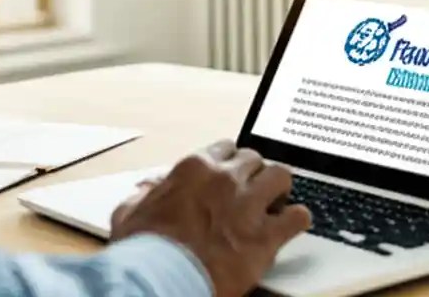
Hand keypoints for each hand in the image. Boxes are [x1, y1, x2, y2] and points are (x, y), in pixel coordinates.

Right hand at [110, 140, 311, 296]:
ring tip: (274, 203)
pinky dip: (297, 220)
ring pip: (281, 176)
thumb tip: (148, 189)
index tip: (231, 173)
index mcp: (194, 169)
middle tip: (251, 191)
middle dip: (254, 174)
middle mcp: (225, 179)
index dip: (230, 162)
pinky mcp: (266, 236)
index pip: (225, 147)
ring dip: (278, 189)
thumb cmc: (144, 251)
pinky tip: (289, 226)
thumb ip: (144, 195)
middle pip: (255, 159)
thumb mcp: (130, 213)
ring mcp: (248, 205)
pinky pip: (298, 216)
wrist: (161, 279)